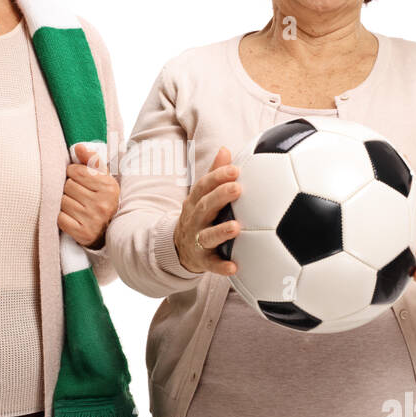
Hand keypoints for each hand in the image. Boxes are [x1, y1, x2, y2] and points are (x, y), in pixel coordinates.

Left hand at [59, 142, 118, 248]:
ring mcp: (93, 220)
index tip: (79, 180)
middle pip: (68, 186)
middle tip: (78, 195)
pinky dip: (63, 217)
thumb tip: (78, 147)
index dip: (73, 173)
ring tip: (76, 206)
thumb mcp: (103, 178)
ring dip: (65, 203)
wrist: (109, 229)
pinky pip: (61, 218)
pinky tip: (72, 217)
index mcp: (108, 187)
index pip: (76, 171)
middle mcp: (102, 204)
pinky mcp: (83, 234)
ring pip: (63, 202)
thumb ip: (91, 160)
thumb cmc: (102, 198)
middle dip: (69, 188)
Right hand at [174, 146, 240, 275]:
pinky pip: (212, 265)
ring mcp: (197, 240)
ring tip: (236, 227)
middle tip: (237, 188)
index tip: (235, 169)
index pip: (204, 186)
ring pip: (207, 236)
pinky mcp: (202, 261)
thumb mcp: (202, 195)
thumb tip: (226, 150)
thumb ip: (214, 175)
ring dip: (220, 231)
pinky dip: (222, 266)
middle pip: (205, 206)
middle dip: (220, 197)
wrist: (179, 248)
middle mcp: (195, 220)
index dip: (218, 176)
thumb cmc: (200, 216)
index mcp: (196, 202)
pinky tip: (234, 266)